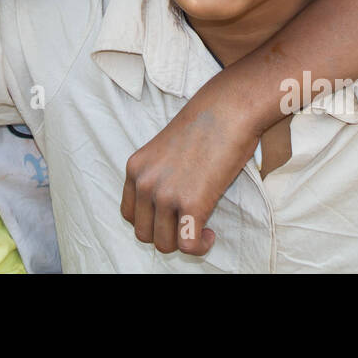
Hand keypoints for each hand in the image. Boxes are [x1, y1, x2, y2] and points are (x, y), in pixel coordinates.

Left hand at [120, 77, 262, 255]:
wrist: (228, 110)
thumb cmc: (205, 125)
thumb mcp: (165, 150)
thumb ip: (159, 175)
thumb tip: (168, 206)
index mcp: (135, 168)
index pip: (129, 214)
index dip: (151, 222)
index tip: (170, 218)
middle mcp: (145, 182)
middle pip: (143, 234)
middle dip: (166, 235)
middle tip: (187, 225)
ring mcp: (165, 194)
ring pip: (164, 244)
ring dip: (183, 242)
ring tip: (201, 229)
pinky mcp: (191, 203)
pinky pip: (187, 246)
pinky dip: (199, 247)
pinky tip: (209, 234)